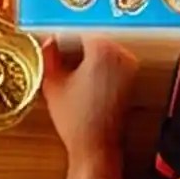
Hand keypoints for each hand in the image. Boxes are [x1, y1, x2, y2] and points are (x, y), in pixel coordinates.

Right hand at [41, 36, 137, 157]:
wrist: (96, 146)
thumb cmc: (76, 119)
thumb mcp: (52, 83)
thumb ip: (48, 56)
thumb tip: (48, 42)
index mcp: (103, 49)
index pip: (79, 32)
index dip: (63, 40)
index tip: (54, 46)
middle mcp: (121, 55)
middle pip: (93, 40)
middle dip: (76, 48)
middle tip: (60, 59)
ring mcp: (130, 68)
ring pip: (103, 52)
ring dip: (88, 58)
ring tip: (72, 73)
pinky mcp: (132, 80)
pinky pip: (111, 64)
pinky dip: (98, 68)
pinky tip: (85, 82)